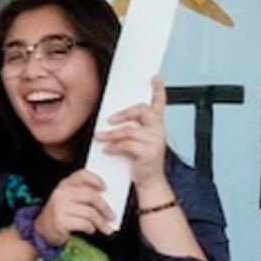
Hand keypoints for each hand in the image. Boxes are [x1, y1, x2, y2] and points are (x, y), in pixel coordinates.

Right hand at [43, 171, 118, 243]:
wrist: (43, 229)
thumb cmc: (61, 213)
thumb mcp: (68, 199)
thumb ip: (83, 195)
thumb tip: (108, 201)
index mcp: (65, 184)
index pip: (82, 175)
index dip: (96, 180)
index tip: (106, 189)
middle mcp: (61, 193)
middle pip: (91, 195)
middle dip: (105, 207)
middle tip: (112, 216)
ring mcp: (60, 207)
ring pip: (90, 212)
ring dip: (101, 222)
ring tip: (106, 228)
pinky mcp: (61, 221)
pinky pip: (84, 224)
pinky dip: (91, 228)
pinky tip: (91, 229)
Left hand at [92, 79, 170, 197]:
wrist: (150, 183)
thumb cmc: (142, 161)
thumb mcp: (138, 141)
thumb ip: (132, 128)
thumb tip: (112, 118)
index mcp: (157, 126)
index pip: (160, 104)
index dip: (158, 89)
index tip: (155, 77)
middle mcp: (160, 131)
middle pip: (142, 110)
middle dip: (124, 113)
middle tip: (110, 119)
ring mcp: (156, 141)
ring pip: (129, 130)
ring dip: (111, 134)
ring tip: (100, 137)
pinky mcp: (149, 153)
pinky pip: (126, 144)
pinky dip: (114, 146)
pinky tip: (107, 149)